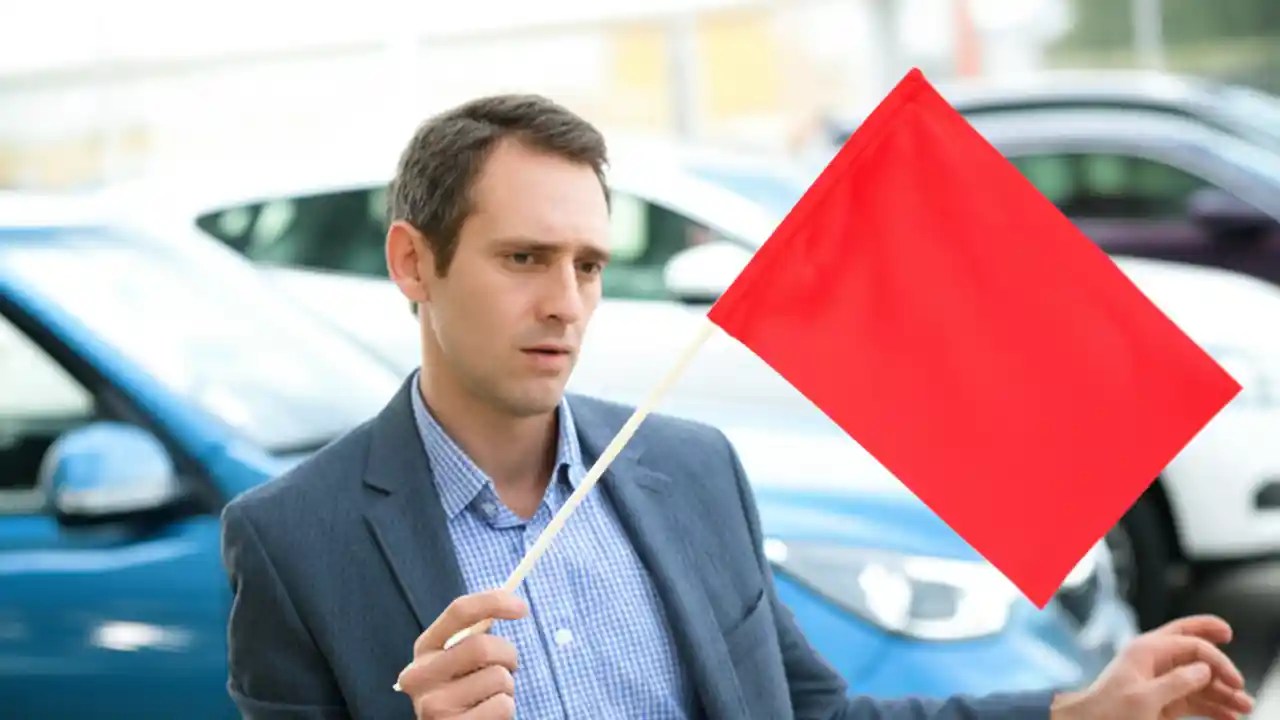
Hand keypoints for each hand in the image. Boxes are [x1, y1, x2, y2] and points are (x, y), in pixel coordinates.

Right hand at [395, 589, 528, 718]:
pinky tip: (487, 715)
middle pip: (482, 646)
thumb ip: (474, 636)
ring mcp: (433, 705)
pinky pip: (502, 706)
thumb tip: (512, 602)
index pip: (459, 611)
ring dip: (507, 687)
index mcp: (424, 649)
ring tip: (491, 697)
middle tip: (510, 667)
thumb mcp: (459, 662)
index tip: (522, 608)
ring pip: (498, 678)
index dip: (493, 602)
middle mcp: (420, 675)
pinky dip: (506, 709)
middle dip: (509, 655)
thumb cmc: (463, 692)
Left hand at [1050, 614, 1254, 719]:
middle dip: (1219, 658)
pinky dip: (1211, 706)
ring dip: (1221, 692)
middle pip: (1193, 646)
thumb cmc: (1108, 710)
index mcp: (1147, 649)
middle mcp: (1155, 659)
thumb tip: (1203, 670)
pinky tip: (1228, 716)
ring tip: (1244, 707)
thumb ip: (1176, 682)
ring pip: (1198, 678)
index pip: (1190, 643)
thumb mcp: (1144, 698)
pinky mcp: (1163, 699)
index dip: (1216, 659)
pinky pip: (1193, 697)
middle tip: (1240, 676)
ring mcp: (1160, 679)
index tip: (1235, 680)